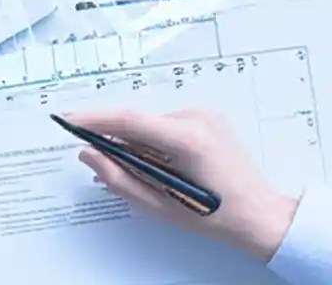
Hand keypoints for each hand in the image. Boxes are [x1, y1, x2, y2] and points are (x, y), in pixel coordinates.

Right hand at [65, 109, 297, 261]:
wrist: (261, 214)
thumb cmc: (216, 216)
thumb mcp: (160, 205)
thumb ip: (120, 179)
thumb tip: (90, 156)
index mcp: (187, 139)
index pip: (130, 121)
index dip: (95, 119)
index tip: (69, 120)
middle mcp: (196, 118)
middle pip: (139, 122)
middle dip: (113, 137)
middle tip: (95, 158)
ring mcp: (204, 115)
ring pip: (152, 124)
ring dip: (136, 142)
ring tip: (132, 171)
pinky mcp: (207, 119)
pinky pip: (167, 124)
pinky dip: (153, 140)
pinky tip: (154, 164)